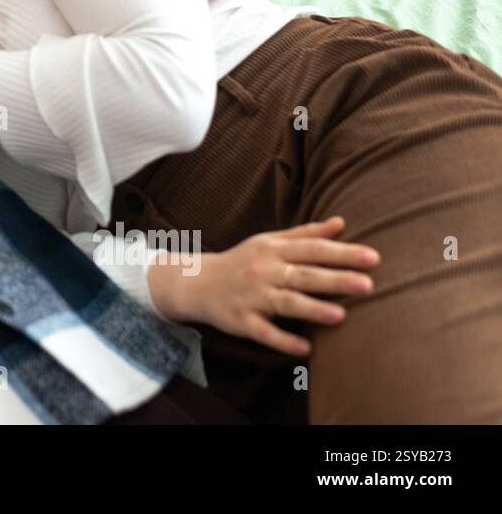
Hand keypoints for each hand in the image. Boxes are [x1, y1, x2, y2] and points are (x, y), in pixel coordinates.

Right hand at [148, 216, 379, 356]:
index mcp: (272, 250)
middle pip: (303, 275)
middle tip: (368, 285)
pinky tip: (305, 349)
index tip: (373, 258)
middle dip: (335, 280)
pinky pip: (263, 332)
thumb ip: (306, 235)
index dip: (343, 253)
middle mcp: (262, 270)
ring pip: (285, 302)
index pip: (312, 249)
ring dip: (312, 309)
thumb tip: (342, 222)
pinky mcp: (240, 320)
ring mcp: (251, 296)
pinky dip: (283, 341)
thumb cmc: (243, 261)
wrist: (196, 282)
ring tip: (341, 316)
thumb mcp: (269, 242)